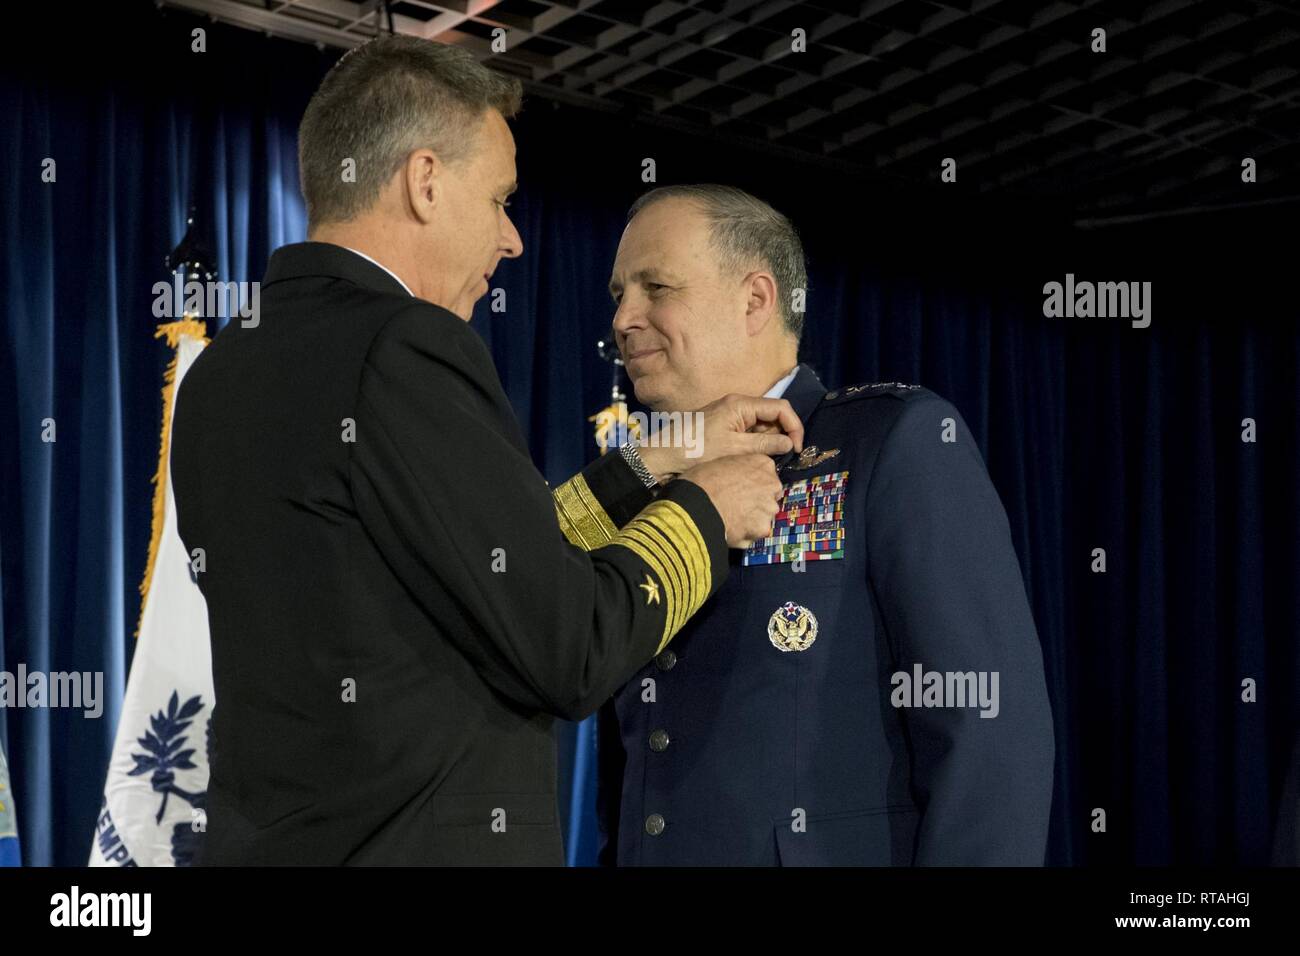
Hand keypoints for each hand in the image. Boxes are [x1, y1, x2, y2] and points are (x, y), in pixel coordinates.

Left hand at [637, 394, 804, 481]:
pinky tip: (751, 458)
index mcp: (741, 404)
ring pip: (761, 425)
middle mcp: (737, 404)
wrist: (663, 456)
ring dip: (768, 441)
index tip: (797, 448)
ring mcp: (729, 414)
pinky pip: (747, 431)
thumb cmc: (696, 451)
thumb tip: (790, 443)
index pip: (781, 408)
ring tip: (764, 460)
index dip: (794, 426)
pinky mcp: (722, 425)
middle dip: (782, 435)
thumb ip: (765, 444)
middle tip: (781, 457)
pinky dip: (755, 443)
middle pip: (772, 415)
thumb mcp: (735, 449)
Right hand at [680, 453, 782, 548]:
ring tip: (730, 519)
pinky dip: (745, 534)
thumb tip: (736, 476)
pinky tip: (730, 529)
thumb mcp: (721, 462)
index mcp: (762, 464)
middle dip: (756, 502)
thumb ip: (738, 469)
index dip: (753, 484)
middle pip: (769, 496)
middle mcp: (771, 485)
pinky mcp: (762, 528)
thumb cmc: (702, 481)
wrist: (696, 505)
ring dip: (751, 519)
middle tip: (736, 506)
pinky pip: (755, 533)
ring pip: (764, 516)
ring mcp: (769, 508)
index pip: (767, 475)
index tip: (743, 489)